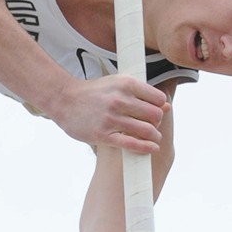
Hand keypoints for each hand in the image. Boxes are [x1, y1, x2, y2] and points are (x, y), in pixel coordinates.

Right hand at [51, 74, 169, 153]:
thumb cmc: (94, 93)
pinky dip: (145, 148)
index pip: (158, 99)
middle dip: (157, 123)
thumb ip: (142, 94)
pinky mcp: (103, 134)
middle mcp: (120, 100)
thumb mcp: (118, 85)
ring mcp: (112, 118)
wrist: (64, 100)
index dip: (160, 107)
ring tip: (154, 139)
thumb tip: (167, 105)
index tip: (153, 113)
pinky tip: (152, 148)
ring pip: (146, 130)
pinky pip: (131, 144)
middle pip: (155, 115)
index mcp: (126, 84)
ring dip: (154, 137)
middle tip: (152, 126)